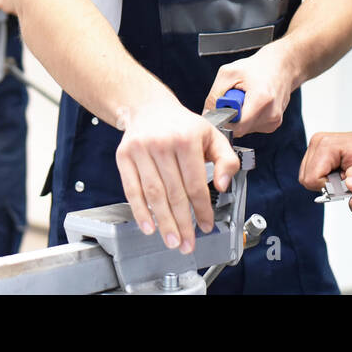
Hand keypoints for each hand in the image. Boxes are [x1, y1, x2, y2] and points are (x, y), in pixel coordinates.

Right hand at [115, 97, 241, 254]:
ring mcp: (141, 149)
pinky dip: (140, 211)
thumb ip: (227, 160)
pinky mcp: (124, 155)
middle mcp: (162, 143)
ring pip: (154, 194)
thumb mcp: (212, 136)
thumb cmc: (182, 126)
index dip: (202, 209)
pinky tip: (149, 226)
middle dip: (182, 223)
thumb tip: (222, 184)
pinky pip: (131, 189)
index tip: (207, 225)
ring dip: (163, 222)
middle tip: (187, 243)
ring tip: (171, 240)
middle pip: (174, 193)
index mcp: (187, 139)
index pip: (195, 183)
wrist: (148, 107)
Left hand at [202, 43, 296, 136]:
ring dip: (239, 117)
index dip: (223, 120)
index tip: (220, 110)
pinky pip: (252, 127)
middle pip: (240, 130)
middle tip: (233, 99)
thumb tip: (207, 116)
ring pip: (245, 129)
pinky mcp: (274, 124)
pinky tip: (252, 103)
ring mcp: (274, 121)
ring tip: (245, 99)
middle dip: (231, 117)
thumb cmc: (256, 67)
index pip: (236, 127)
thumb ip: (214, 96)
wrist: (281, 66)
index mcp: (261, 100)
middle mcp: (271, 114)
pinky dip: (248, 117)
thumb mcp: (228, 73)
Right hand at [299, 129, 351, 190]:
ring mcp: (315, 144)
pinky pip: (310, 169)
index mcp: (327, 146)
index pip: (311, 179)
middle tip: (342, 180)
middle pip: (305, 177)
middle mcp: (317, 142)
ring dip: (323, 180)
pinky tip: (337, 171)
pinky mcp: (317, 148)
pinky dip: (322, 175)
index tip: (342, 184)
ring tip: (340, 175)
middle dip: (324, 184)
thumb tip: (339, 190)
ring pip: (306, 174)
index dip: (327, 187)